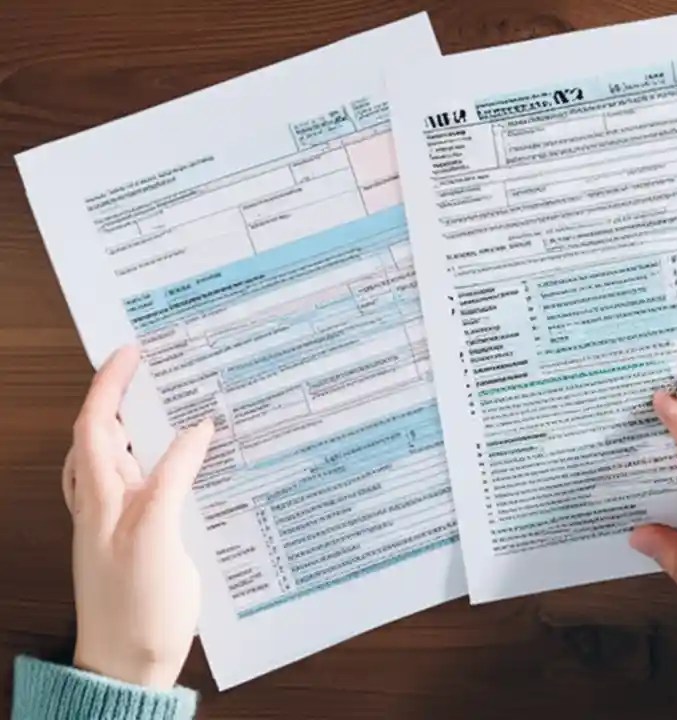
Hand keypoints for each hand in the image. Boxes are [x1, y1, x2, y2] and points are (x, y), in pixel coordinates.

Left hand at [63, 345, 212, 687]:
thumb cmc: (135, 609)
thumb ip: (173, 477)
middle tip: (156, 371)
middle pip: (102, 435)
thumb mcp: (156, 534)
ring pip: (122, 460)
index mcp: (99, 495)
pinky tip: (189, 467)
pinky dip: (161, 465)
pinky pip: (145, 488)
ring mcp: (118, 523)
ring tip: (170, 405)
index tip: (133, 351)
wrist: (127, 666)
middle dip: (123, 397)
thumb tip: (196, 429)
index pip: (96, 422)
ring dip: (139, 428)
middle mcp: (102, 503)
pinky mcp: (140, 541)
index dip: (111, 384)